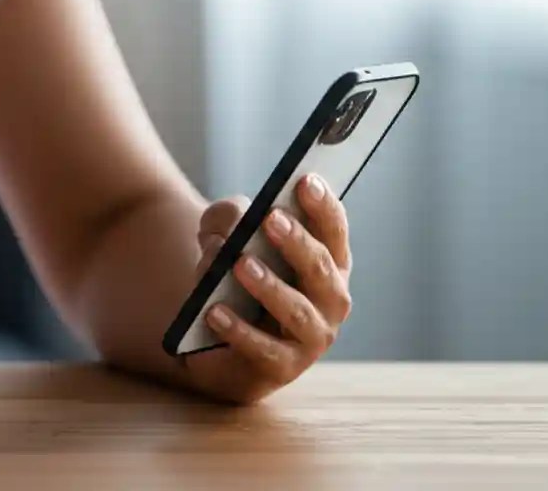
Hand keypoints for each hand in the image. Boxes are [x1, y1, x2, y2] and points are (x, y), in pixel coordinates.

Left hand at [185, 175, 352, 403]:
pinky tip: (213, 311)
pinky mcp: (283, 368)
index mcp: (329, 262)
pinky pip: (263, 349)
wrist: (219, 342)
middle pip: (320, 268)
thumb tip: (228, 231)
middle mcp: (331, 300)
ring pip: (296, 311)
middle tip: (271, 218)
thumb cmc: (235, 279)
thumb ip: (228, 219)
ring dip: (269, 286)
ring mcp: (312, 338)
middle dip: (297, 241)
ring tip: (240, 264)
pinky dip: (238, 330)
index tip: (304, 180)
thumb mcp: (226, 237)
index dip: (323, 205)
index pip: (334, 230)